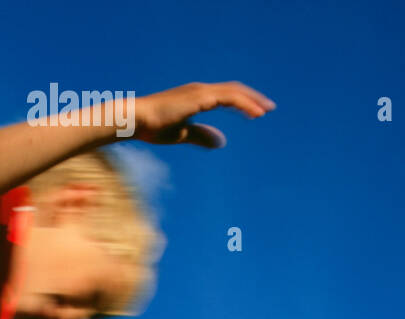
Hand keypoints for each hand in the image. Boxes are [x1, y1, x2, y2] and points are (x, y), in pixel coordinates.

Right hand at [132, 81, 273, 147]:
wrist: (136, 119)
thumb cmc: (152, 127)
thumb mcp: (181, 134)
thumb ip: (201, 136)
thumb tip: (222, 142)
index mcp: (197, 97)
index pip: (226, 95)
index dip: (242, 101)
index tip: (256, 111)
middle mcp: (201, 90)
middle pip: (234, 90)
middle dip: (253, 98)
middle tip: (268, 107)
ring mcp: (201, 92)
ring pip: (234, 92)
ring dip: (252, 101)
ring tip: (265, 111)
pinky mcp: (200, 98)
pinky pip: (229, 98)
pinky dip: (244, 104)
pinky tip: (254, 113)